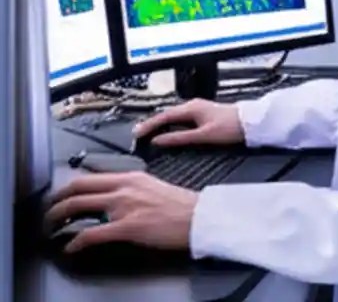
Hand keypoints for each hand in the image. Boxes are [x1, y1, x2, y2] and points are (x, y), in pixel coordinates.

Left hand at [45, 172, 197, 253]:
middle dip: (56, 200)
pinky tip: (71, 247)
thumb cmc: (183, 206)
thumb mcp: (155, 187)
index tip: (62, 195)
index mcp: (132, 177)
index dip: (69, 187)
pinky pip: (91, 234)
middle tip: (49, 210)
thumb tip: (116, 197)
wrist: (200, 217)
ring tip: (52, 226)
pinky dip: (75, 242)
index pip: (90, 177)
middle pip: (77, 188)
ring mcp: (124, 206)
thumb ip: (133, 188)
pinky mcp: (127, 227)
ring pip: (77, 206)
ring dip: (57, 217)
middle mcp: (124, 187)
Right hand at [134, 99, 244, 147]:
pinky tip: (169, 131)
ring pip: (173, 116)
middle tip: (138, 135)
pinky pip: (181, 118)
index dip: (148, 126)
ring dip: (161, 124)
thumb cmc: (231, 126)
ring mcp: (198, 109)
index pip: (162, 116)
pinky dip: (171, 125)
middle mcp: (193, 105)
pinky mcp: (203, 114)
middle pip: (166, 115)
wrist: (252, 122)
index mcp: (191, 108)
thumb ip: (179, 138)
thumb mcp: (203, 136)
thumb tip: (159, 141)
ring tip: (149, 134)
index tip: (136, 134)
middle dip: (151, 124)